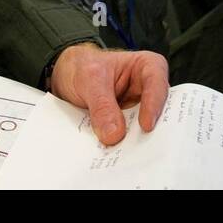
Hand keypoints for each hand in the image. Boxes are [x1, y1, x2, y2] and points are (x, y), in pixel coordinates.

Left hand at [48, 43, 168, 144]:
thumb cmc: (82, 66)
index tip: (146, 125)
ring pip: (142, 130)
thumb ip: (102, 104)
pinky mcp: (126, 127)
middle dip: (148, 130)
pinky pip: (127, 139)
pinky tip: (110, 156)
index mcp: (147, 67)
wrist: (65, 77)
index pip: (157, 83)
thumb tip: (115, 134)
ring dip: (132, 143)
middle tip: (139, 148)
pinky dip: (120, 147)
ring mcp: (137, 111)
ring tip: (121, 155)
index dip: (154, 104)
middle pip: (156, 111)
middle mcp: (147, 90)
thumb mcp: (89, 79)